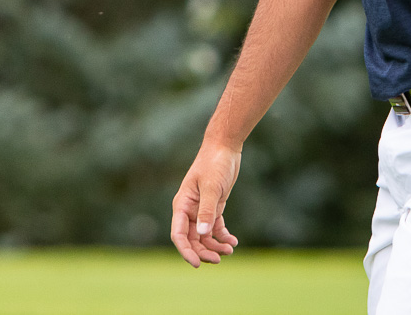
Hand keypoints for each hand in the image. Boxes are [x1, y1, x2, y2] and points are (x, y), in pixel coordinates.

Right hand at [170, 143, 241, 266]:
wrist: (225, 147)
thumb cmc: (215, 163)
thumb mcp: (212, 187)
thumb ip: (207, 210)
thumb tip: (201, 234)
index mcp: (182, 205)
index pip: (178, 234)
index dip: (186, 251)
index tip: (197, 263)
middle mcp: (189, 210)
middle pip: (192, 239)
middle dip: (204, 252)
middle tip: (219, 259)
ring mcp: (201, 209)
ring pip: (204, 236)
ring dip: (214, 246)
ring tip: (229, 250)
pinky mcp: (214, 207)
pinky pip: (215, 228)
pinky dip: (223, 237)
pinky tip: (232, 242)